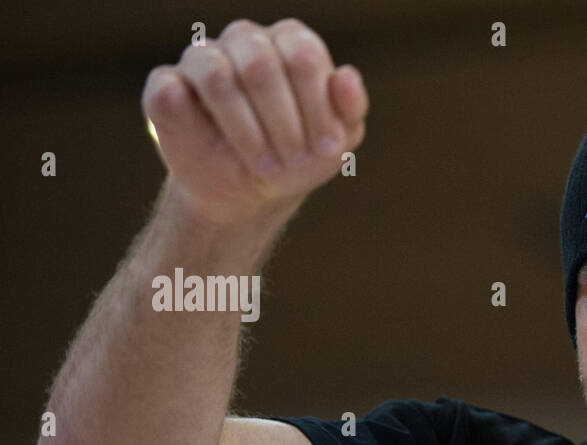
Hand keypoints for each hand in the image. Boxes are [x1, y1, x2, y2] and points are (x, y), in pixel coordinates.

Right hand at [141, 18, 367, 226]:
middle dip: (283, 121)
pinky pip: (170, 91)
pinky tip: (218, 149)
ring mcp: (202, 59)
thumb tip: (347, 75)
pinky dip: (197, 125)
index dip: (317, 107)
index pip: (303, 55)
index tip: (326, 148)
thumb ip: (350, 108)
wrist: (253, 193)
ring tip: (266, 165)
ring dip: (246, 130)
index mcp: (290, 42)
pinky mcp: (166, 86)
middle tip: (295, 159)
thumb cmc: (299, 156)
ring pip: (215, 74)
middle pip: (259, 62)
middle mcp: (245, 40)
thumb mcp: (336, 141)